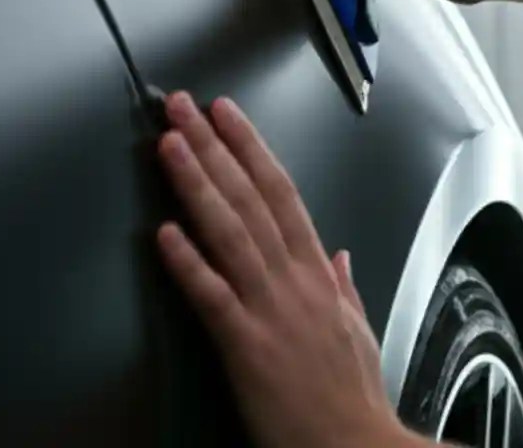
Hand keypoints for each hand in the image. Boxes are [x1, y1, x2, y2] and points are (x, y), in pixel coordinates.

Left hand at [154, 92, 428, 447]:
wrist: (355, 447)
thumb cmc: (352, 397)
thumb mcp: (358, 330)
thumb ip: (343, 286)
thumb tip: (339, 254)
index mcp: (317, 275)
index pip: (282, 194)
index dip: (251, 149)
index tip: (227, 116)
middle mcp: (294, 282)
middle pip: (251, 200)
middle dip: (215, 148)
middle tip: (184, 109)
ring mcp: (270, 311)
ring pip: (230, 233)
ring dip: (197, 185)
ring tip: (170, 147)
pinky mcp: (247, 347)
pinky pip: (213, 297)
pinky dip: (188, 263)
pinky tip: (164, 233)